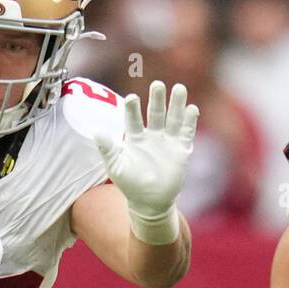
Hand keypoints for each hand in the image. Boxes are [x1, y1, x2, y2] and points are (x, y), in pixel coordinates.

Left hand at [96, 80, 198, 243]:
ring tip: (179, 88)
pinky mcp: (181, 150)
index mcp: (135, 138)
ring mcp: (168, 141)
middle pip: (156, 113)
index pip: (134, 119)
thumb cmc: (130, 184)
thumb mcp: (115, 167)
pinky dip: (189, 121)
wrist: (150, 203)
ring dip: (176, 104)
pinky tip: (192, 109)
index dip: (133, 109)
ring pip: (173, 118)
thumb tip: (97, 131)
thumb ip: (107, 149)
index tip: (131, 98)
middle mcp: (152, 136)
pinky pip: (186, 133)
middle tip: (158, 84)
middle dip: (157, 99)